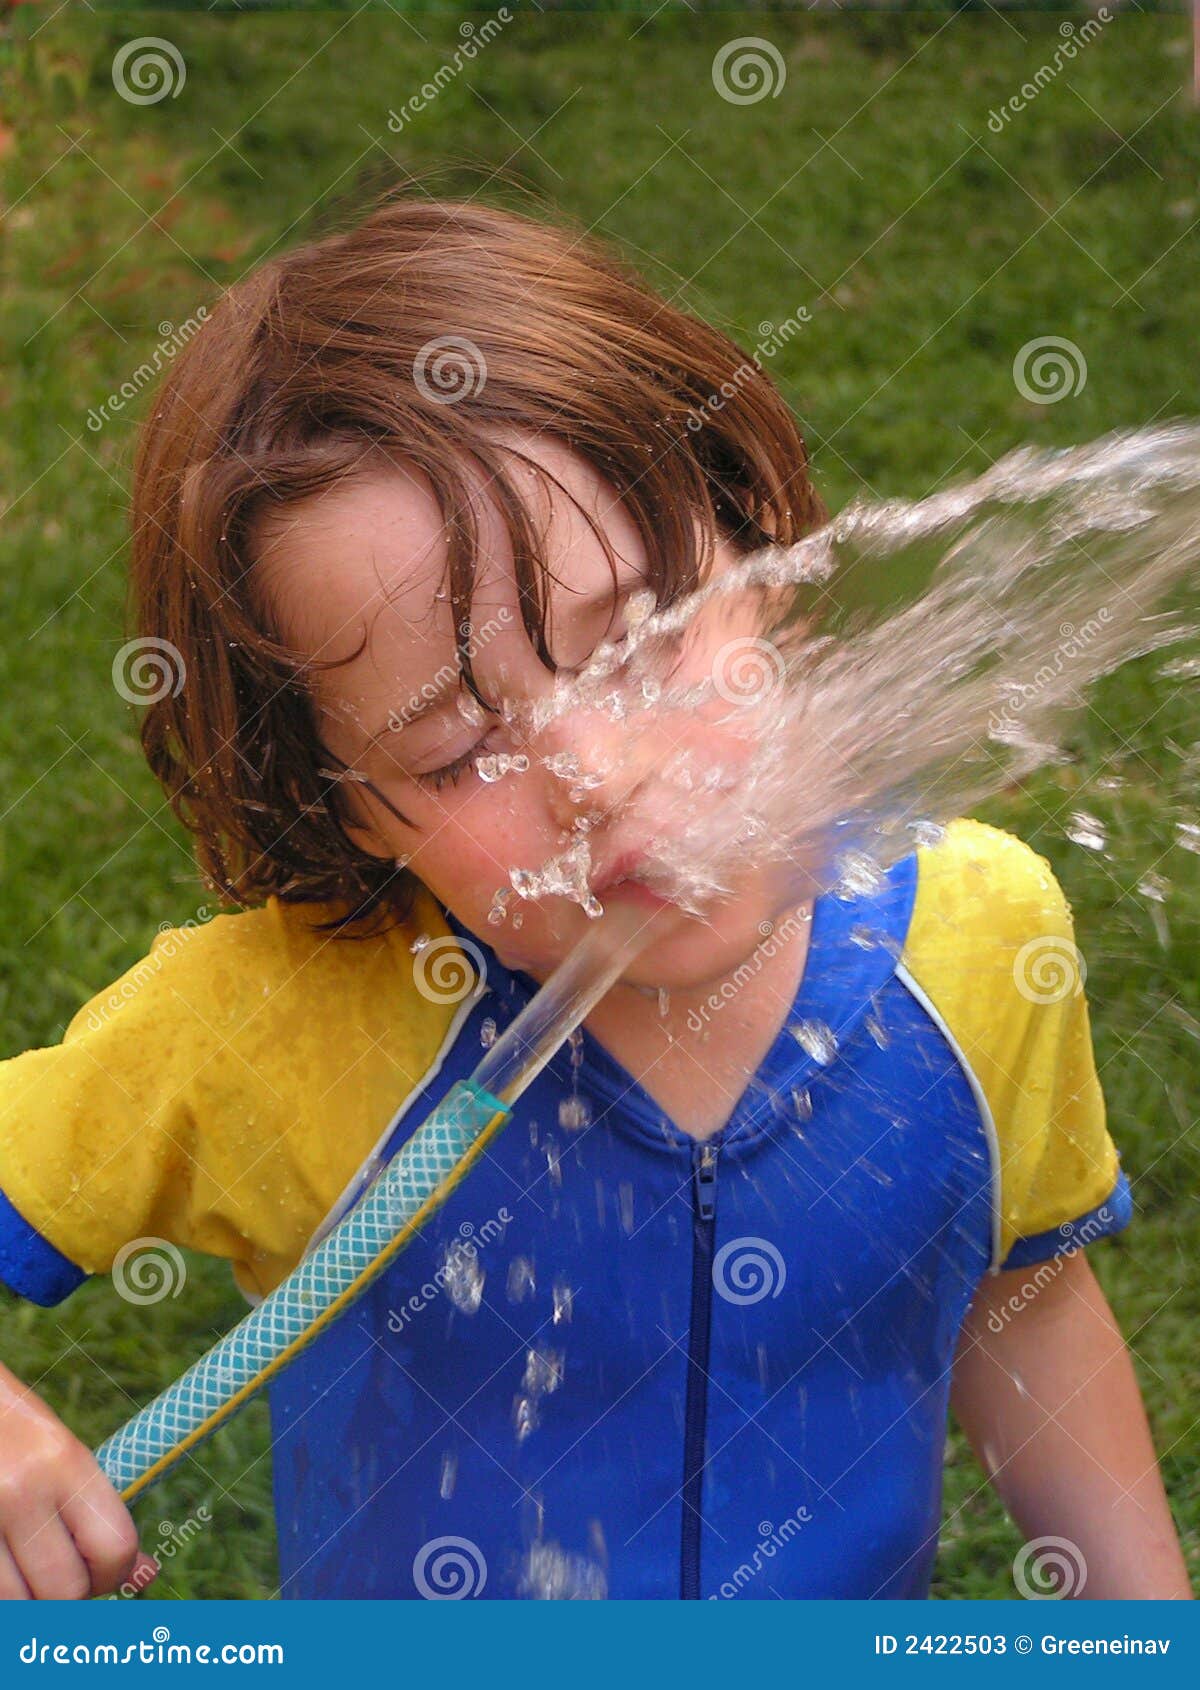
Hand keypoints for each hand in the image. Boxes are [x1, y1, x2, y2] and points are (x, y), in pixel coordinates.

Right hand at [0, 1359, 156, 1598]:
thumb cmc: (12, 1428)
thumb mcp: (60, 1451)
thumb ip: (97, 1510)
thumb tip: (146, 1574)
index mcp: (64, 1460)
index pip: (115, 1547)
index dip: (114, 1575)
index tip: (102, 1573)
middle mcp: (22, 1490)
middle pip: (66, 1591)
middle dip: (69, 1596)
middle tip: (59, 1577)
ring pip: (19, 1605)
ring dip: (28, 1603)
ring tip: (27, 1573)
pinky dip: (3, 1595)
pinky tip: (4, 1568)